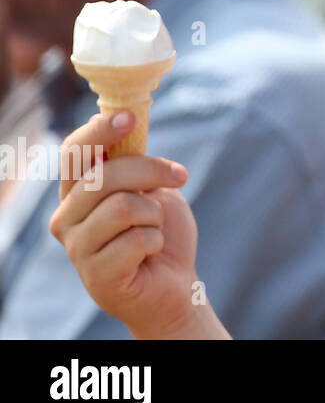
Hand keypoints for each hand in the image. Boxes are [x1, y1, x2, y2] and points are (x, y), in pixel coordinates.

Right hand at [49, 110, 198, 338]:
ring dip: (155, 214)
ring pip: (124, 206)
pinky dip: (156, 241)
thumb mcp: (151, 188)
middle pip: (105, 176)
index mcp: (77, 193)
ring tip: (155, 228)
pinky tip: (151, 252)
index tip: (129, 117)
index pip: (74, 153)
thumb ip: (134, 162)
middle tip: (179, 175)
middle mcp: (68, 218)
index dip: (99, 131)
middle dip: (152, 170)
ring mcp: (78, 249)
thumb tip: (128, 120)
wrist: (174, 284)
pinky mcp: (97, 275)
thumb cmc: (160, 231)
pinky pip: (137, 239)